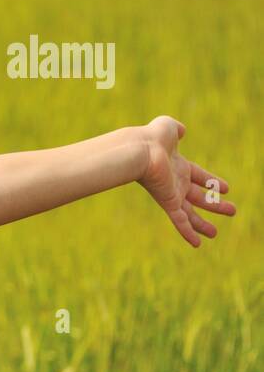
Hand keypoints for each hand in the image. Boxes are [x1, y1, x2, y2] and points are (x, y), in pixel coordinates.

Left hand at [138, 116, 236, 246]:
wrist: (140, 149)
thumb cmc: (152, 137)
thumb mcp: (168, 127)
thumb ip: (176, 129)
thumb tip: (181, 131)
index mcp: (178, 166)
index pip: (200, 175)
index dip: (213, 181)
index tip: (226, 188)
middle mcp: (176, 182)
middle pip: (198, 197)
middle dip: (215, 205)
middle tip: (232, 210)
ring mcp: (172, 193)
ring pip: (190, 213)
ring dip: (203, 223)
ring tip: (215, 233)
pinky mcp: (168, 201)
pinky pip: (180, 220)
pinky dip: (188, 232)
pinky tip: (197, 244)